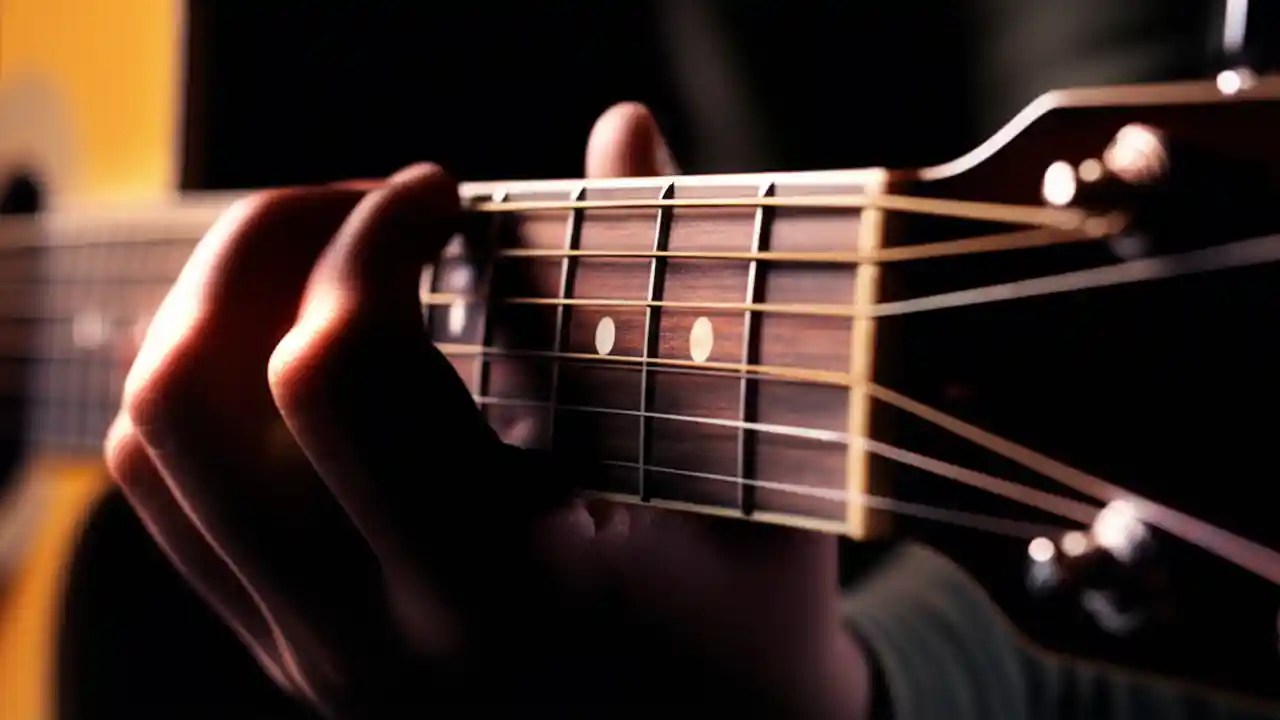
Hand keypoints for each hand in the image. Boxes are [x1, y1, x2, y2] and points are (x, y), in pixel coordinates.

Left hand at [105, 103, 870, 717]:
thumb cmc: (740, 617)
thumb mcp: (738, 462)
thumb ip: (671, 293)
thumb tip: (621, 124)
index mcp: (504, 588)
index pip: (340, 364)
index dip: (374, 228)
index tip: (444, 190)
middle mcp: (375, 637)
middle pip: (204, 389)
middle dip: (270, 242)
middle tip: (369, 207)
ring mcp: (314, 656)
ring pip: (157, 441)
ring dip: (216, 307)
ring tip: (324, 267)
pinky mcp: (286, 655)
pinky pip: (163, 501)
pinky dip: (196, 390)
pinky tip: (296, 351)